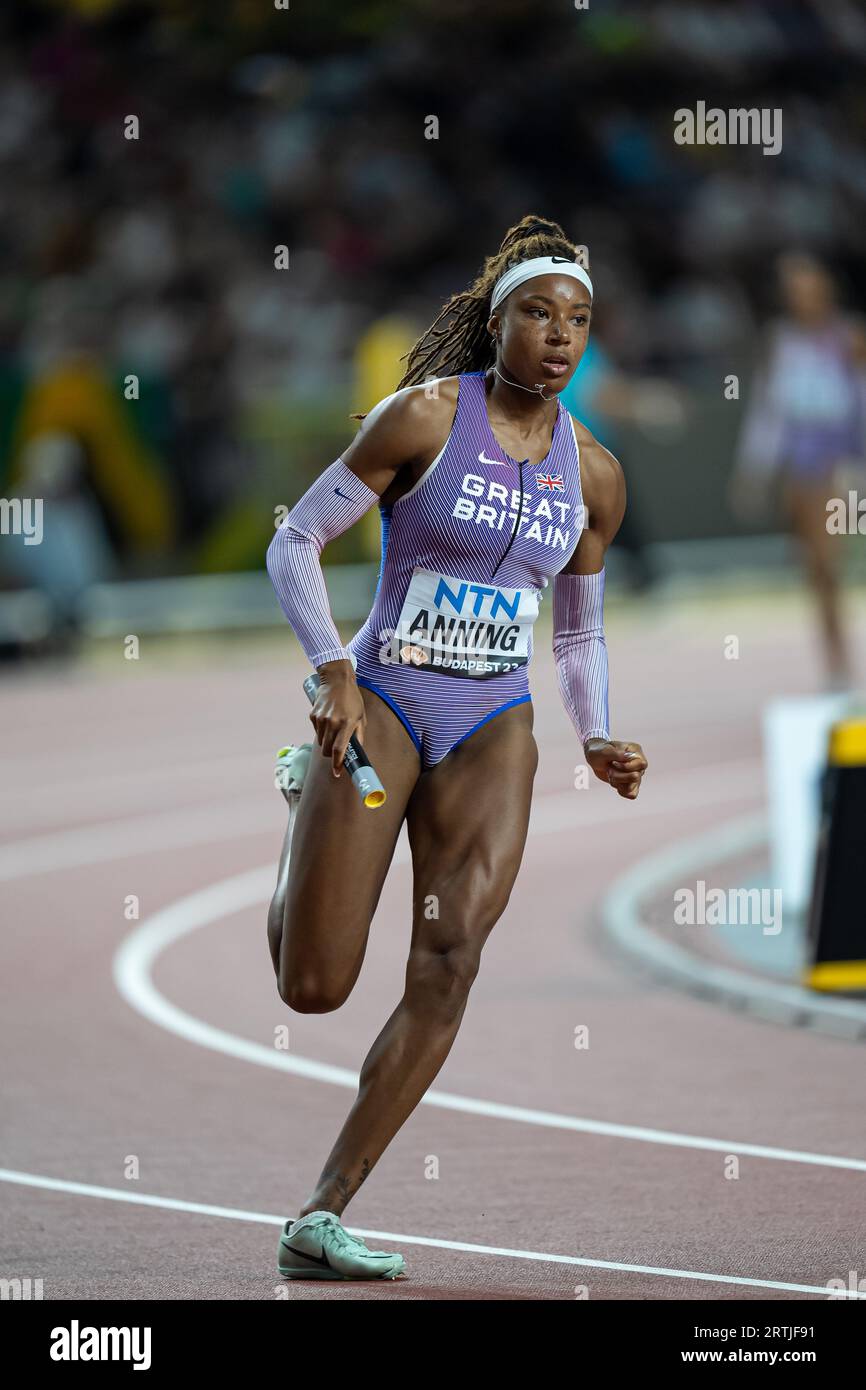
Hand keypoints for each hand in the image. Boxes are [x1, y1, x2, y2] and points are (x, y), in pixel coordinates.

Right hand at [310, 661, 366, 776]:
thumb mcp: (361, 716)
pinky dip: (322, 732)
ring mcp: (321, 719)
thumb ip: (359, 735)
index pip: (339, 749)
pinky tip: (328, 721)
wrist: (337, 680)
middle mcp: (332, 722)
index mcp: (347, 723)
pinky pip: (316, 731)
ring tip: (334, 731)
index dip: (337, 764)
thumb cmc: (352, 699)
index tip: (337, 773)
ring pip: (320, 742)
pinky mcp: (313, 716)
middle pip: (326, 750)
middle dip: (330, 755)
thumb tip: (356, 752)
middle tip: (336, 753)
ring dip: (326, 743)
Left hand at [585, 738, 647, 799]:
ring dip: (617, 783)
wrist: (595, 759)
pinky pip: (631, 794)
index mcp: (636, 751)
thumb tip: (630, 757)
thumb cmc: (600, 751)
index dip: (626, 767)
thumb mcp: (605, 751)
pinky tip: (614, 783)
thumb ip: (617, 753)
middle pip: (636, 777)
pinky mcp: (630, 783)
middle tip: (609, 770)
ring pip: (632, 787)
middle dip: (618, 776)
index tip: (613, 763)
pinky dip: (621, 791)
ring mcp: (636, 774)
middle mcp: (638, 764)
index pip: (641, 764)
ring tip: (611, 776)